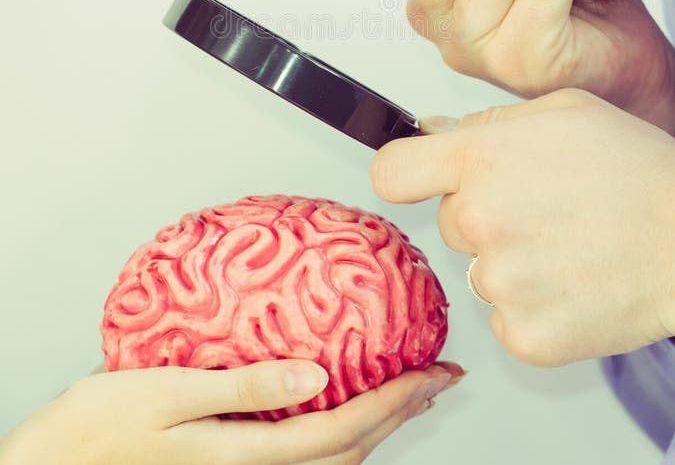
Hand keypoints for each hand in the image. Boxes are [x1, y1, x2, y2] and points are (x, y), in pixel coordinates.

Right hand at [0, 359, 463, 464]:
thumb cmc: (94, 431)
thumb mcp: (164, 396)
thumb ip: (242, 387)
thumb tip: (314, 376)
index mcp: (246, 455)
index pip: (344, 430)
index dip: (398, 402)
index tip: (437, 373)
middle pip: (349, 452)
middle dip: (401, 415)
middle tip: (436, 378)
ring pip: (332, 463)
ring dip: (376, 427)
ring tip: (402, 392)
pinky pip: (301, 460)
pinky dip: (337, 436)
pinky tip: (333, 407)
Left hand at [372, 89, 674, 365]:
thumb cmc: (637, 171)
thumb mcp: (563, 112)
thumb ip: (487, 122)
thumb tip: (434, 131)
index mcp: (482, 158)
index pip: (392, 173)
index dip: (405, 175)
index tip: (417, 180)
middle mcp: (481, 218)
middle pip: (447, 223)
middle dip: (483, 215)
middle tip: (541, 210)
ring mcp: (501, 281)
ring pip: (478, 270)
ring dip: (510, 262)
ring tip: (567, 246)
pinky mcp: (525, 333)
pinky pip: (504, 317)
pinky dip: (533, 307)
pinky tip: (573, 282)